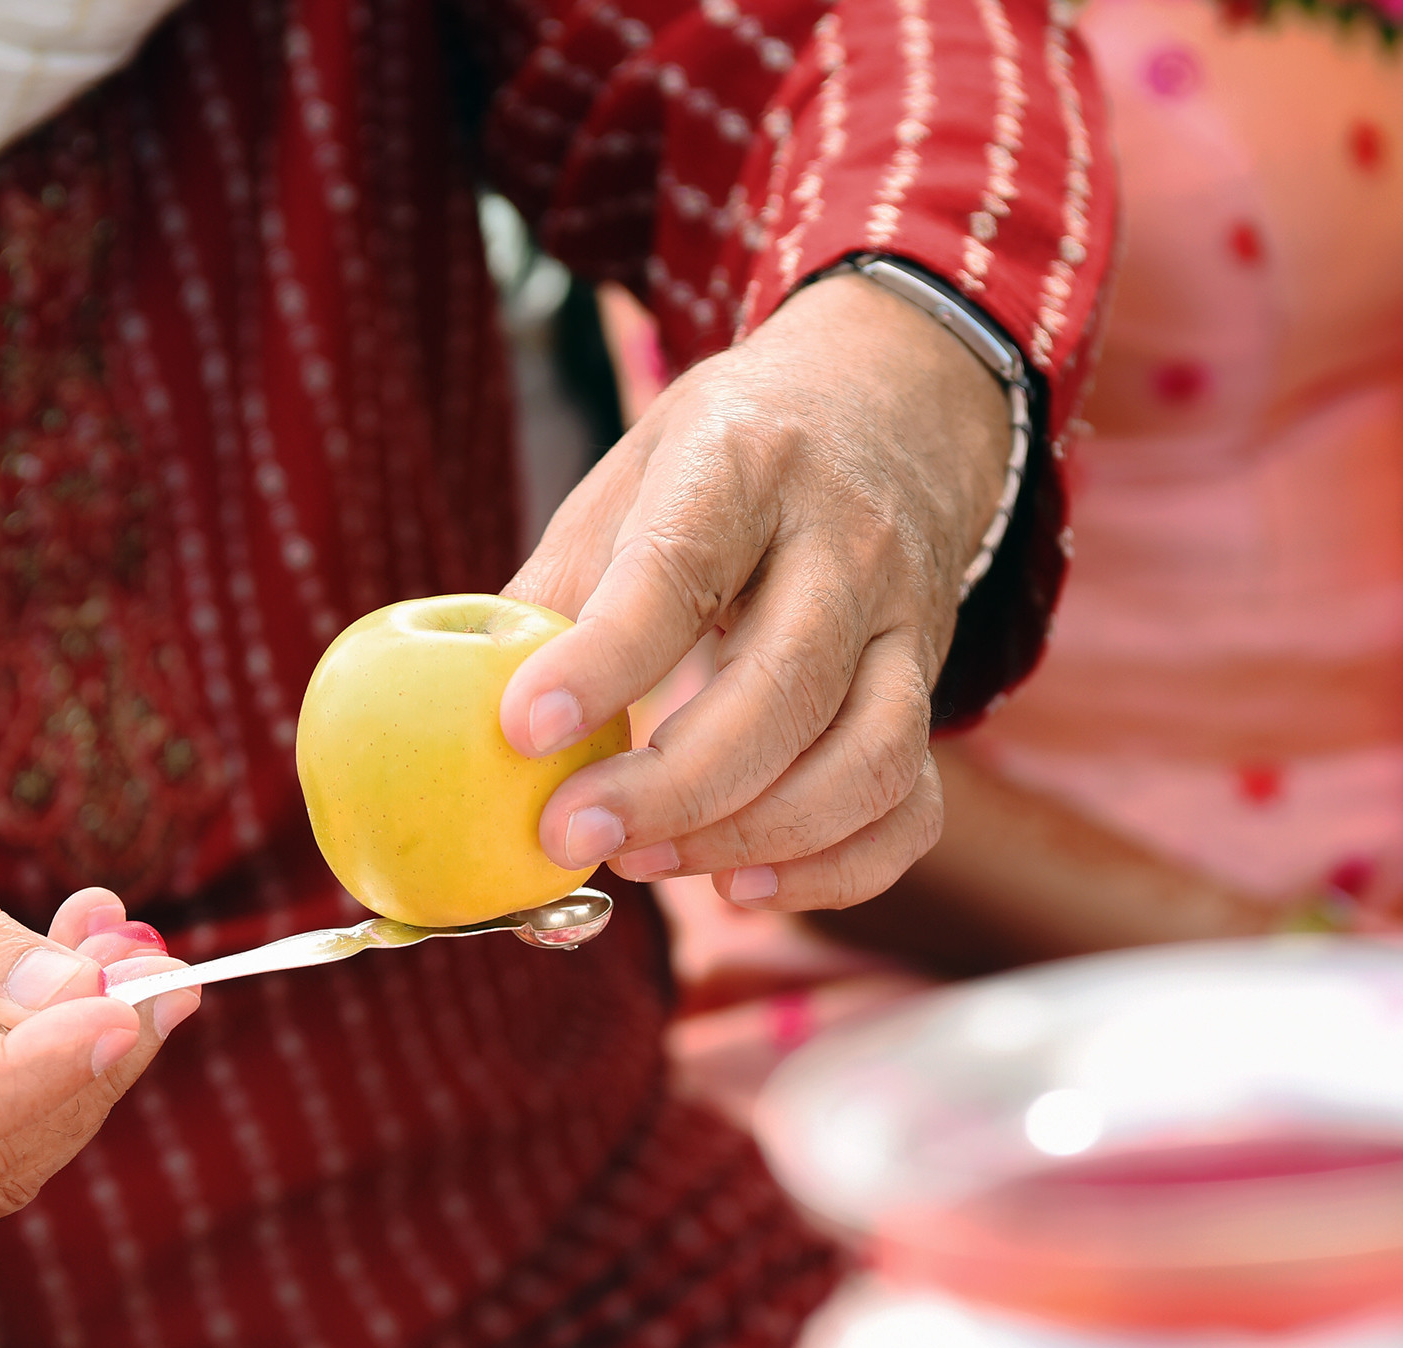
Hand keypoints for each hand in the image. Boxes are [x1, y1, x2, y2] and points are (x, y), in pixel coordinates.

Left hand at [497, 269, 1010, 910]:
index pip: (678, 570)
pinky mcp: (930, 689)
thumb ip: (562, 586)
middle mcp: (844, 544)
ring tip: (644, 864)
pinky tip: (744, 888)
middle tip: (569, 836)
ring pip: (863, 760)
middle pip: (781, 690)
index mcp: (745, 466)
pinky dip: (836, 870)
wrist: (894, 404)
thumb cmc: (731, 456)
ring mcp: (906, 623)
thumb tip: (472, 706)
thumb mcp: (636, 472)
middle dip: (671, 788)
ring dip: (750, 839)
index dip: (603, 659)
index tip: (523, 730)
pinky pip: (909, 804)